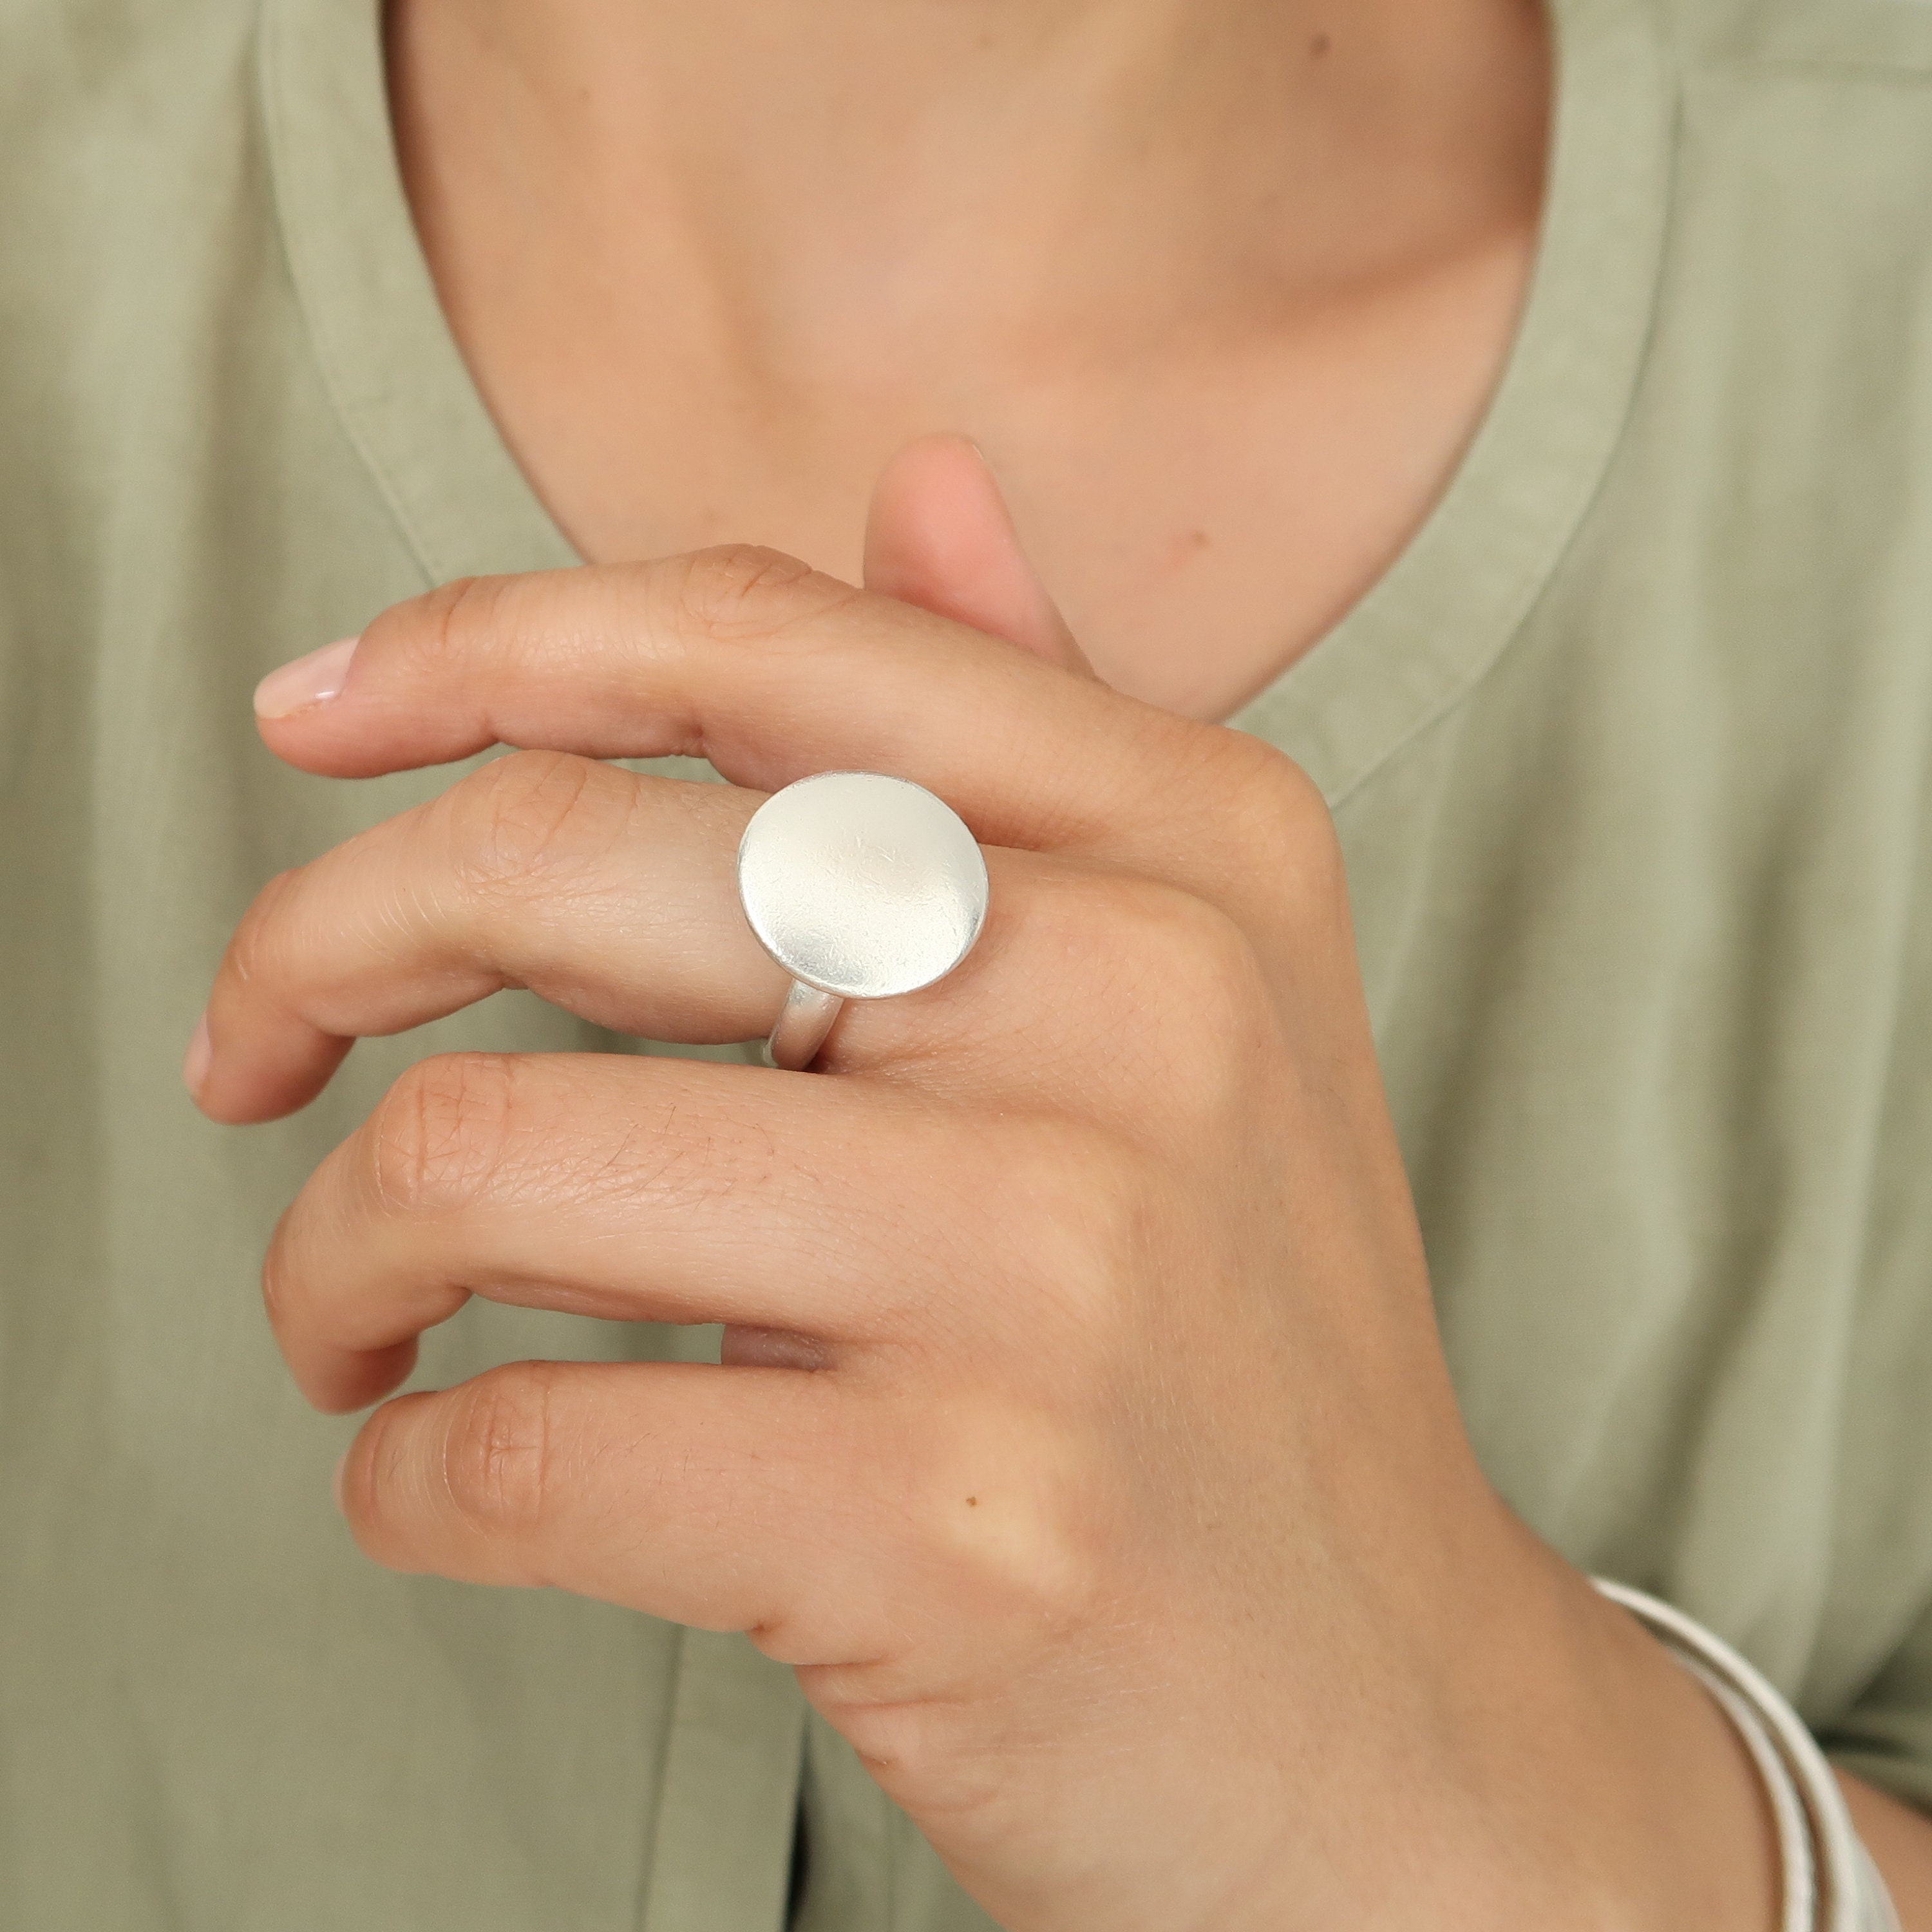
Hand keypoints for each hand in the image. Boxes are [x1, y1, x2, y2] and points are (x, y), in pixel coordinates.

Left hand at [191, 439, 1774, 1930]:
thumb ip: (1044, 728)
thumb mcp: (1214, 993)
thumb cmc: (1250, 1357)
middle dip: (322, 944)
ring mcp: (1047, 1275)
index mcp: (1189, 852)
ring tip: (350, 1313)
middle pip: (562, 864)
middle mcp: (1137, 1014)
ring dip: (334, 1250)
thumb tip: (919, 482)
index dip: (480, 641)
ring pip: (485, 1165)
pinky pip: (517, 1452)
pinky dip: (409, 1476)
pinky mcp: (949, 1533)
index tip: (321, 715)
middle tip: (255, 1042)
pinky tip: (442, 1479)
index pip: (756, 639)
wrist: (1398, 1729)